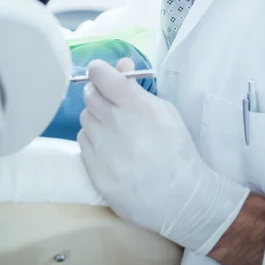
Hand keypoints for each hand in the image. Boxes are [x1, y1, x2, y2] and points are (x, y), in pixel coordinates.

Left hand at [79, 59, 248, 253]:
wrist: (181, 200)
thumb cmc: (176, 151)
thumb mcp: (166, 112)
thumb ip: (138, 88)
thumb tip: (120, 65)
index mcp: (140, 109)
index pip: (103, 77)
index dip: (98, 70)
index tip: (100, 73)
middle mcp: (119, 127)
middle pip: (89, 95)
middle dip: (99, 94)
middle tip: (112, 104)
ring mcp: (105, 151)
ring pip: (85, 118)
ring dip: (96, 118)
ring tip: (116, 131)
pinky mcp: (95, 172)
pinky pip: (83, 142)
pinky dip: (93, 140)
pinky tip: (110, 149)